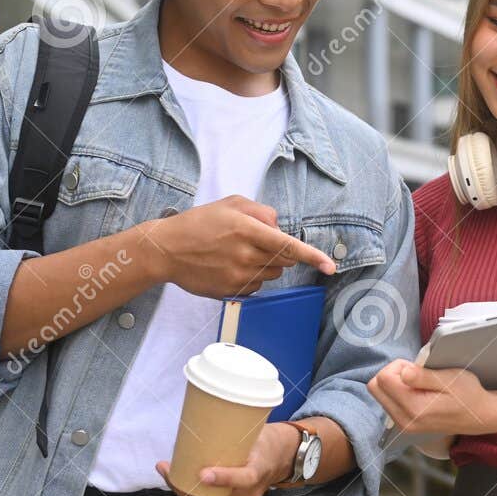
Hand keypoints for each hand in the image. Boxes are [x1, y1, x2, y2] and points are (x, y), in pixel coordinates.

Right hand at [141, 195, 334, 297]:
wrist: (166, 250)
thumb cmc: (200, 223)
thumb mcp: (231, 204)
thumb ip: (261, 211)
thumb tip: (279, 227)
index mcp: (246, 230)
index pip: (288, 245)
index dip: (312, 256)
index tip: (330, 267)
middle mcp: (244, 255)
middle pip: (284, 261)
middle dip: (280, 252)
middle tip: (257, 242)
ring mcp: (237, 276)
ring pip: (272, 274)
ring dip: (266, 264)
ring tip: (239, 253)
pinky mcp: (231, 291)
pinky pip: (257, 286)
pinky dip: (252, 277)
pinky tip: (230, 266)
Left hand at [155, 422, 299, 495]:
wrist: (283, 458)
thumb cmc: (267, 442)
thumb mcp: (256, 432)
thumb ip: (233, 432)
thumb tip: (203, 415)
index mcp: (260, 470)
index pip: (244, 478)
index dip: (223, 478)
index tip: (202, 473)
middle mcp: (251, 492)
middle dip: (185, 488)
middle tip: (167, 469)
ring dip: (184, 492)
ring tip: (169, 474)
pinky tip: (182, 483)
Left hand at [368, 359, 496, 435]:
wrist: (479, 416)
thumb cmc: (468, 395)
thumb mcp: (451, 379)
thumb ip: (424, 377)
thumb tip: (402, 373)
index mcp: (414, 408)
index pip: (383, 378)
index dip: (398, 366)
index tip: (416, 367)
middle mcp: (404, 420)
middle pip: (376, 387)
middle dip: (392, 373)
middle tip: (416, 372)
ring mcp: (403, 425)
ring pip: (380, 394)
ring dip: (395, 383)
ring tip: (419, 382)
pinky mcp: (404, 425)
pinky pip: (388, 402)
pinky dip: (398, 392)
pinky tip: (417, 391)